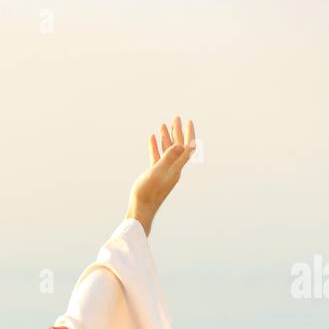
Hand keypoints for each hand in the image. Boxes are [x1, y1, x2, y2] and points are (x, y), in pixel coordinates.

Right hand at [127, 116, 195, 236]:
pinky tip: (151, 138)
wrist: (141, 210)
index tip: (187, 121)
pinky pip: (157, 157)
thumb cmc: (148, 193)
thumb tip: (182, 145)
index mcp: (176, 168)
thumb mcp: (158, 172)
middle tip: (175, 118)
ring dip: (166, 138)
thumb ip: (169, 158)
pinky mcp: (155, 175)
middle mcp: (173, 169)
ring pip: (167, 151)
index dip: (188, 134)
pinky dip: (155, 147)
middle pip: (178, 147)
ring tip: (162, 125)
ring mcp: (164, 172)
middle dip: (177, 132)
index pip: (187, 147)